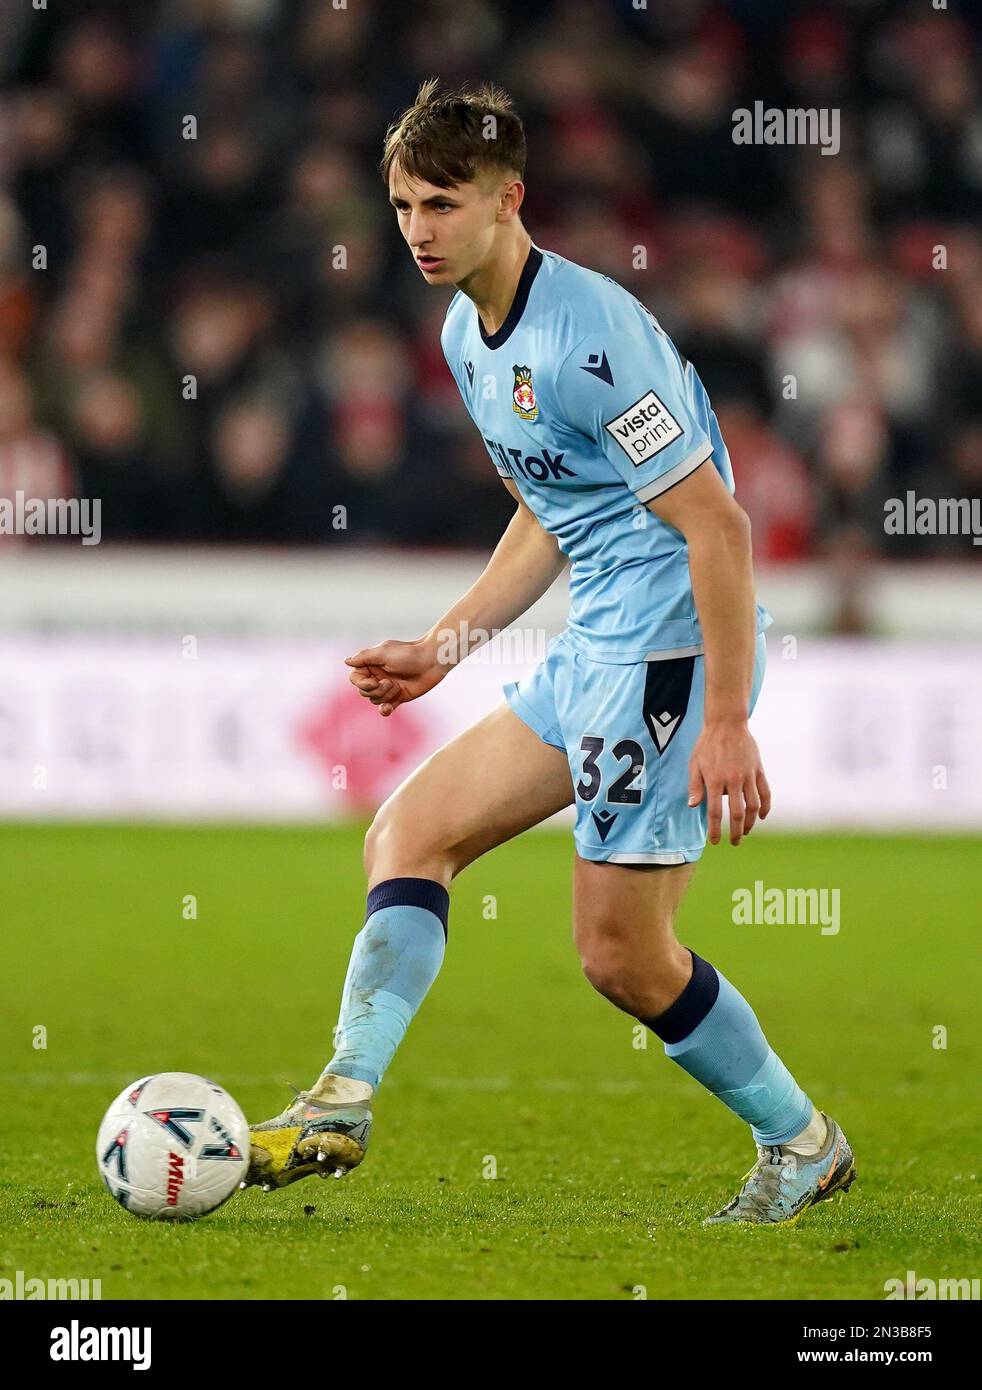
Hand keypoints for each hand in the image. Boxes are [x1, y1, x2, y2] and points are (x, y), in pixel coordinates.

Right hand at [344, 637, 446, 716]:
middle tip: (390, 682)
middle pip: (364, 692)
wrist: (432, 661)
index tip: (373, 683)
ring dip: (385, 695)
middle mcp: (377, 675)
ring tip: (397, 686)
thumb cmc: (409, 654)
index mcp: (371, 664)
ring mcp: (387, 687)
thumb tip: (346, 661)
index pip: (355, 678)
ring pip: (375, 700)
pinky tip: (388, 708)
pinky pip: (385, 708)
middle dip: (376, 690)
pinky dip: (385, 710)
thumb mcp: (384, 652)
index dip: (361, 684)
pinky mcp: (398, 696)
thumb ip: (364, 657)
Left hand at [687, 722, 770, 845]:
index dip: (715, 829)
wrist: (726, 723)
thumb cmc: (707, 744)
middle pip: (737, 813)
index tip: (715, 841)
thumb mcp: (694, 764)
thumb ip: (694, 786)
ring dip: (750, 822)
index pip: (715, 812)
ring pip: (753, 806)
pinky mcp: (758, 770)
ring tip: (745, 831)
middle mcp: (733, 780)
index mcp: (715, 780)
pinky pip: (765, 792)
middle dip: (736, 832)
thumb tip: (693, 806)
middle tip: (734, 842)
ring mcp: (748, 775)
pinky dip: (766, 807)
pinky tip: (761, 816)